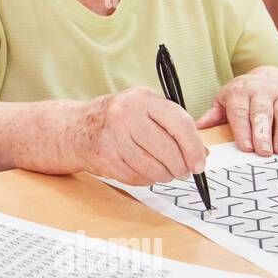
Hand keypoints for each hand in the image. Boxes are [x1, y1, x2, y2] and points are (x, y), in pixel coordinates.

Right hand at [78, 86, 207, 185]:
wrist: (76, 128)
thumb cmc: (118, 119)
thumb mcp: (145, 110)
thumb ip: (173, 125)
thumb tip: (201, 154)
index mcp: (142, 98)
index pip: (180, 123)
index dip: (194, 148)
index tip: (199, 163)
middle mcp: (126, 114)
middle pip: (168, 149)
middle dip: (181, 167)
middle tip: (184, 172)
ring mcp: (113, 136)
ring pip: (154, 167)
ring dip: (165, 176)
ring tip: (165, 173)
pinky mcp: (105, 157)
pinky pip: (137, 177)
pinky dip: (147, 179)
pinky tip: (146, 172)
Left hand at [196, 66, 277, 155]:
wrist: (270, 74)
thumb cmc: (244, 94)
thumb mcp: (225, 100)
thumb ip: (213, 115)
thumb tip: (197, 128)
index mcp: (240, 92)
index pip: (240, 112)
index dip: (242, 129)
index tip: (245, 147)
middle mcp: (261, 91)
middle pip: (261, 113)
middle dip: (262, 132)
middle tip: (263, 152)